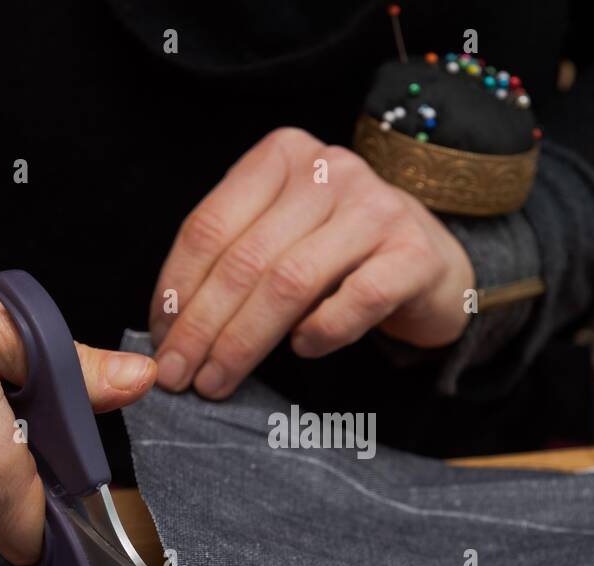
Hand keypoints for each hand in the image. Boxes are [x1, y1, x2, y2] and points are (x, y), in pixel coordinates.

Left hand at [148, 127, 473, 398]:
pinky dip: (322, 331)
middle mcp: (330, 169)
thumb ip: (232, 260)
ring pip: (291, 282)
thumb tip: (169, 327)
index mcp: (283, 155)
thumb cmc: (341, 258)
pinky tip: (302, 351)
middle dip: (202, 327)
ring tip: (219, 381)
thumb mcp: (280, 238)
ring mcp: (378, 207)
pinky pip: (357, 299)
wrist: (432, 264)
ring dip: (245, 341)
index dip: (177, 290)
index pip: (209, 225)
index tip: (160, 342)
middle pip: (245, 259)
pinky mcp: (415, 254)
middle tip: (178, 376)